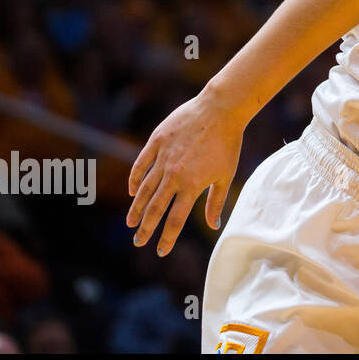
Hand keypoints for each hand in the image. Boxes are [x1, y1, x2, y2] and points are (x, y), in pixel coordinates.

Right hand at [127, 91, 245, 254]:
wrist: (221, 109)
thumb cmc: (228, 142)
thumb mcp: (225, 174)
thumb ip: (216, 202)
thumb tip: (214, 225)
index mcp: (192, 185)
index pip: (175, 219)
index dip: (167, 237)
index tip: (161, 250)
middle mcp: (174, 174)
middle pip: (155, 208)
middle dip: (146, 227)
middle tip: (138, 242)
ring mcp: (163, 158)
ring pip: (145, 188)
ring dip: (137, 207)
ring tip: (131, 222)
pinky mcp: (157, 141)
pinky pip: (141, 164)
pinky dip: (135, 178)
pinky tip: (133, 191)